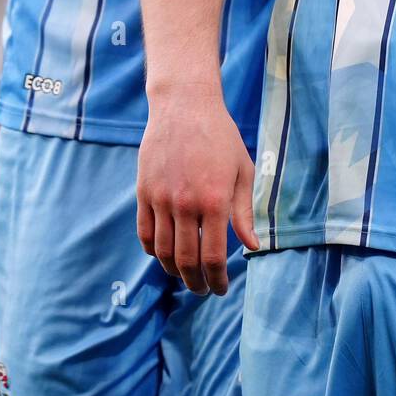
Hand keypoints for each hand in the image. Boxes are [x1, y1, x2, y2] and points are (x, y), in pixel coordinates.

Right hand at [136, 92, 257, 296]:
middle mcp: (185, 204)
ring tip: (186, 276)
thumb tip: (252, 247)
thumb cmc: (221, 137)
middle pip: (185, 261)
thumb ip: (244, 212)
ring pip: (162, 252)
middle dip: (196, 283)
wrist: (185, 106)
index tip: (220, 288)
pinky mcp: (143, 192)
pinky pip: (145, 233)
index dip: (217, 280)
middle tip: (204, 290)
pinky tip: (165, 256)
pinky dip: (153, 251)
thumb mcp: (243, 171)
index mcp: (215, 200)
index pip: (212, 257)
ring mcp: (161, 199)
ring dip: (174, 271)